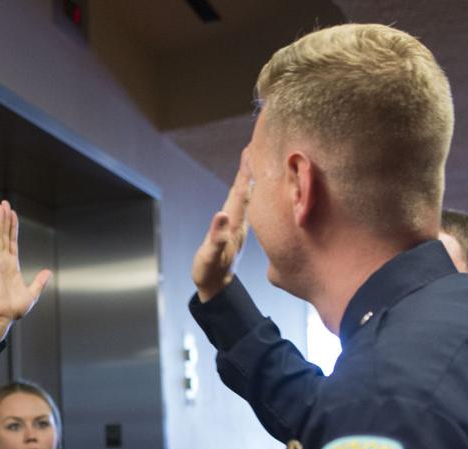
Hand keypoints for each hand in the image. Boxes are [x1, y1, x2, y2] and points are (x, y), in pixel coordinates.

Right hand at [0, 200, 51, 339]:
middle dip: (5, 219)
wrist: (3, 315)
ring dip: (0, 220)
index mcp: (12, 266)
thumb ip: (39, 282)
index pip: (12, 242)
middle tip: (4, 204)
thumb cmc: (13, 309)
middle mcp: (3, 260)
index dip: (12, 228)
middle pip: (4, 234)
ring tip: (1, 205)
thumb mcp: (32, 293)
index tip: (12, 215)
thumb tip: (47, 272)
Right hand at [192, 152, 251, 301]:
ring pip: (247, 195)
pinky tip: (248, 186)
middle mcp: (240, 220)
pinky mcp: (237, 228)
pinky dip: (246, 190)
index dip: (247, 170)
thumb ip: (217, 236)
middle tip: (257, 143)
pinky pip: (243, 203)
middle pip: (248, 189)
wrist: (217, 286)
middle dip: (251, 167)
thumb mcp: (210, 255)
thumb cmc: (210, 272)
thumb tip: (221, 215)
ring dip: (250, 176)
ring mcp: (239, 224)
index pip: (243, 191)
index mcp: (235, 222)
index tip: (252, 148)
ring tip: (253, 159)